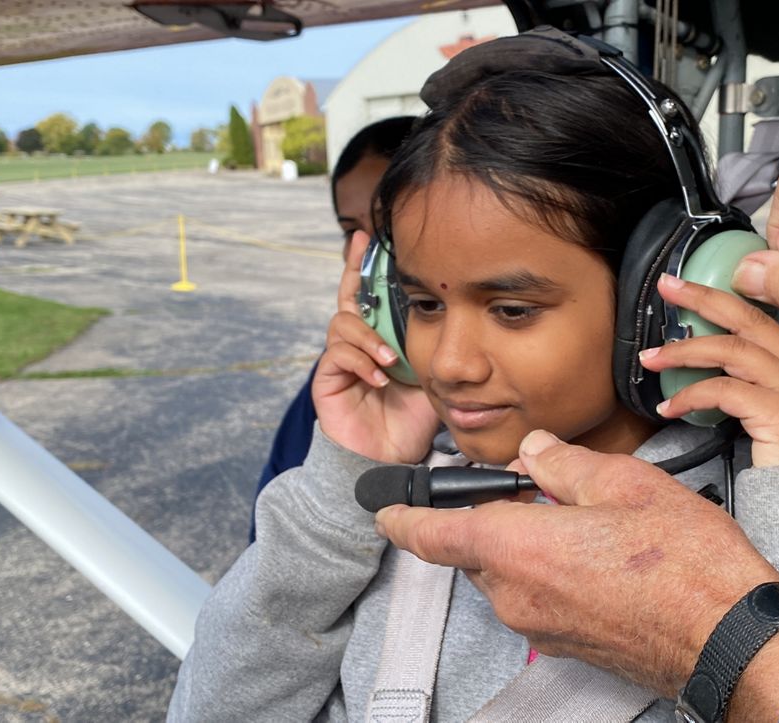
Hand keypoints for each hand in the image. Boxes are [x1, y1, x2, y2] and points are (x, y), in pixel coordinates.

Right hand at [314, 240, 438, 461]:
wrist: (391, 459)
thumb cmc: (412, 421)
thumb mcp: (431, 377)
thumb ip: (431, 348)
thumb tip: (451, 317)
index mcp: (380, 338)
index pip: (370, 296)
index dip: (366, 266)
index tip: (368, 237)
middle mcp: (357, 344)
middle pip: (349, 299)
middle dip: (354, 271)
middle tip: (361, 248)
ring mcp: (339, 361)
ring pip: (343, 324)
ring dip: (369, 337)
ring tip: (391, 358)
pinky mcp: (327, 381)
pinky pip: (337, 356)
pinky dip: (361, 361)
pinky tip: (379, 377)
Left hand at [376, 430, 778, 714]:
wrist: (730, 638)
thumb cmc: (686, 563)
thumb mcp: (624, 484)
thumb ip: (563, 463)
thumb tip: (535, 452)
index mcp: (516, 550)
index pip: (431, 535)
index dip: (403, 515)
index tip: (385, 505)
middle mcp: (515, 595)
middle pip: (473, 548)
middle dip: (490, 514)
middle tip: (532, 484)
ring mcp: (540, 626)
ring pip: (506, 572)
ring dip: (524, 542)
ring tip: (581, 515)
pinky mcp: (565, 642)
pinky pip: (535, 596)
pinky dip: (547, 568)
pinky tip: (597, 551)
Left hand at [638, 273, 778, 466]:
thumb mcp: (768, 410)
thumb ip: (747, 377)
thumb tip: (701, 350)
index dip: (771, 280)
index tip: (743, 257)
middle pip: (752, 318)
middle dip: (706, 297)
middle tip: (668, 286)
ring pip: (733, 350)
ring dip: (684, 351)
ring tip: (650, 357)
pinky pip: (724, 390)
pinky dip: (690, 395)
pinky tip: (669, 405)